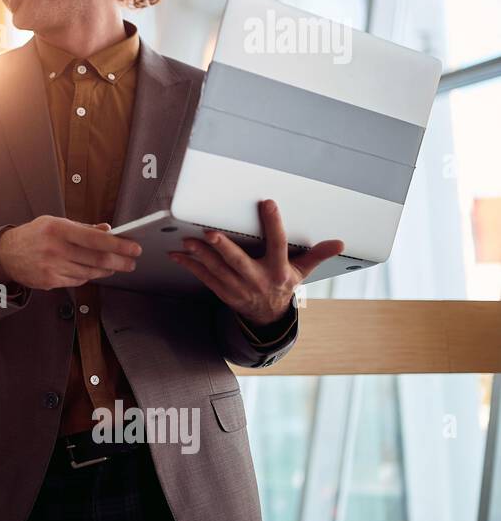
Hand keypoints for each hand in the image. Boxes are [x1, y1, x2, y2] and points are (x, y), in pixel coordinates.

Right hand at [0, 215, 141, 289]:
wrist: (6, 254)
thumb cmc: (33, 235)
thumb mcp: (55, 222)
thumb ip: (82, 227)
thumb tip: (107, 230)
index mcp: (58, 228)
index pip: (96, 239)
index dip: (118, 245)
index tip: (133, 247)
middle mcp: (55, 248)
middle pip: (97, 259)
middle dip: (119, 262)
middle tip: (131, 262)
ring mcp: (52, 267)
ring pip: (90, 272)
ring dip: (106, 270)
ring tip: (114, 266)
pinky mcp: (50, 282)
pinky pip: (77, 281)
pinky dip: (88, 276)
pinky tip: (91, 271)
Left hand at [168, 199, 344, 324]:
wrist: (268, 316)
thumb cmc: (283, 285)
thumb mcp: (302, 271)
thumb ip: (317, 254)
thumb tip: (340, 243)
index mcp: (279, 271)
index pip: (278, 244)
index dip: (273, 224)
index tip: (268, 204)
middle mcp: (257, 280)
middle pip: (239, 262)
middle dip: (223, 248)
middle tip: (210, 232)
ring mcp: (238, 288)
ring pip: (218, 270)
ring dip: (202, 256)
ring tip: (189, 241)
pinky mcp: (223, 292)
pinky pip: (205, 278)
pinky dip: (191, 266)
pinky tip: (179, 254)